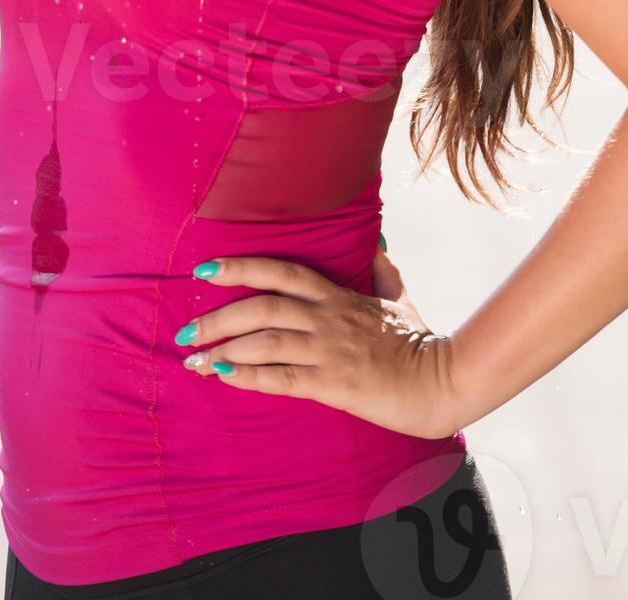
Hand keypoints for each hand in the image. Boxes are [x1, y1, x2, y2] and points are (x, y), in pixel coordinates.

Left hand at [176, 245, 465, 440]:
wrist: (443, 382)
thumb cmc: (420, 343)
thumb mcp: (399, 299)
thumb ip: (382, 272)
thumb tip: (377, 244)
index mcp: (339, 296)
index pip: (282, 272)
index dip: (242, 268)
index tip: (205, 271)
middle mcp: (328, 318)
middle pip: (263, 306)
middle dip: (218, 315)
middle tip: (185, 327)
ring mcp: (329, 350)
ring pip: (266, 340)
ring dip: (224, 347)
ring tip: (192, 358)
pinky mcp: (334, 384)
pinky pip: (282, 378)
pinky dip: (248, 376)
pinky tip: (222, 376)